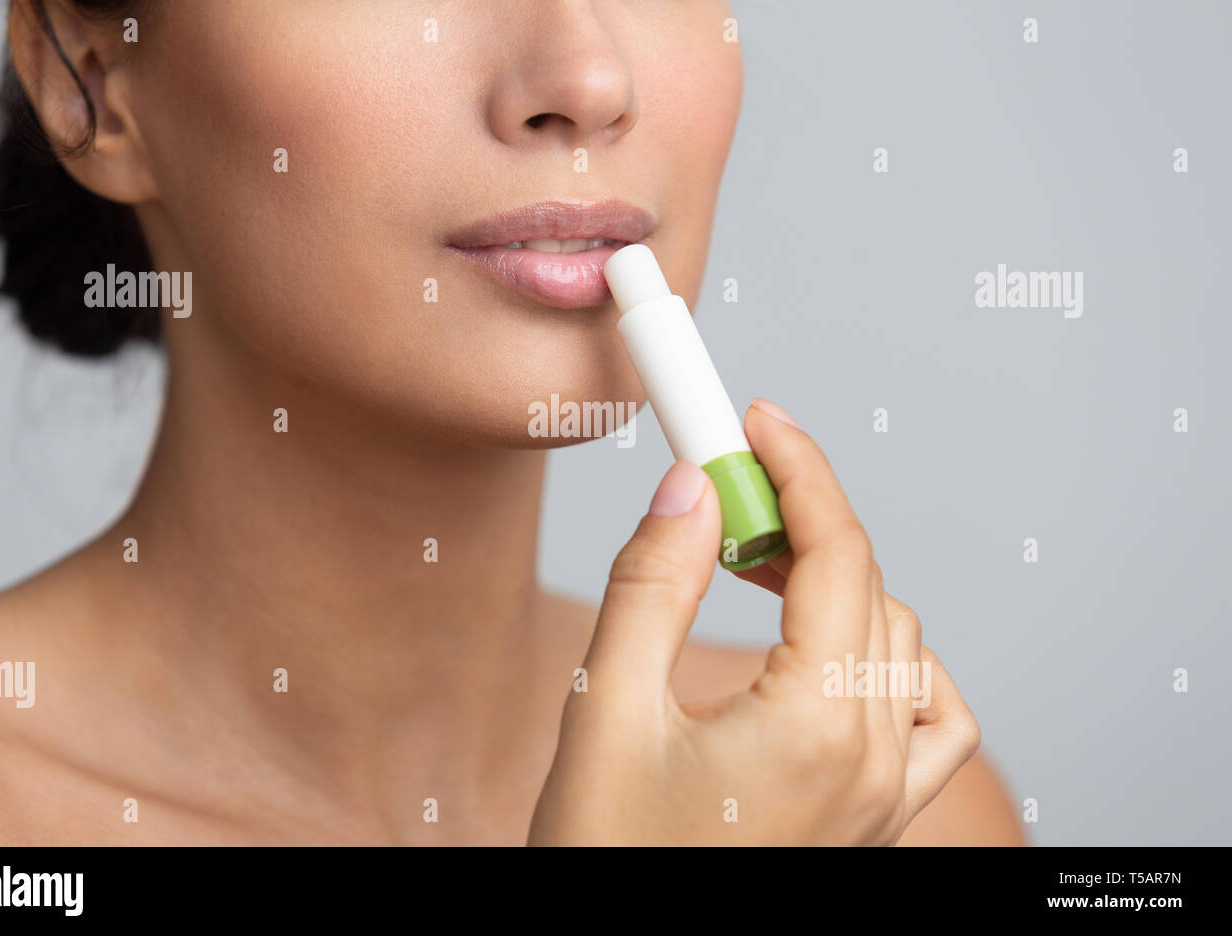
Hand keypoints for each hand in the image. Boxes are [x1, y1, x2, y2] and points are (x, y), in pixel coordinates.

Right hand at [528, 398, 979, 844]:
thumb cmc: (605, 859)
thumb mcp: (607, 711)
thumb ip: (654, 585)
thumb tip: (694, 489)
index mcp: (816, 728)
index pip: (839, 554)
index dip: (799, 470)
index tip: (756, 421)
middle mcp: (871, 765)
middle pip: (871, 590)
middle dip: (803, 524)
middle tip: (725, 500)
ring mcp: (882, 801)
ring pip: (904, 647)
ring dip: (841, 587)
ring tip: (759, 571)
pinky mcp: (872, 823)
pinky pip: (925, 721)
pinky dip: (891, 663)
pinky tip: (829, 653)